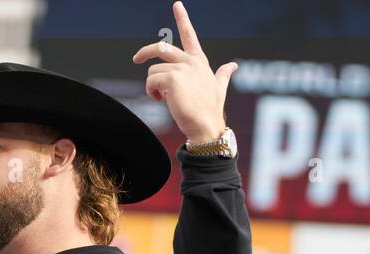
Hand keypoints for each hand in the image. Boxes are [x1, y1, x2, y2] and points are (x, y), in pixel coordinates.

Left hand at [132, 2, 236, 143]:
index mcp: (199, 61)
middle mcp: (190, 61)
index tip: (177, 4)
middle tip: (136, 59)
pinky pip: (150, 81)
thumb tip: (233, 66)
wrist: (207, 126)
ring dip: (152, 87)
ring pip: (153, 72)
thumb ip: (224, 74)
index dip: (182, 18)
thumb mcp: (219, 88)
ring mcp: (182, 68)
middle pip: (161, 48)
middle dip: (145, 52)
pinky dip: (151, 93)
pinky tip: (161, 101)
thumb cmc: (211, 110)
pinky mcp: (172, 79)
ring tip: (162, 99)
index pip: (189, 35)